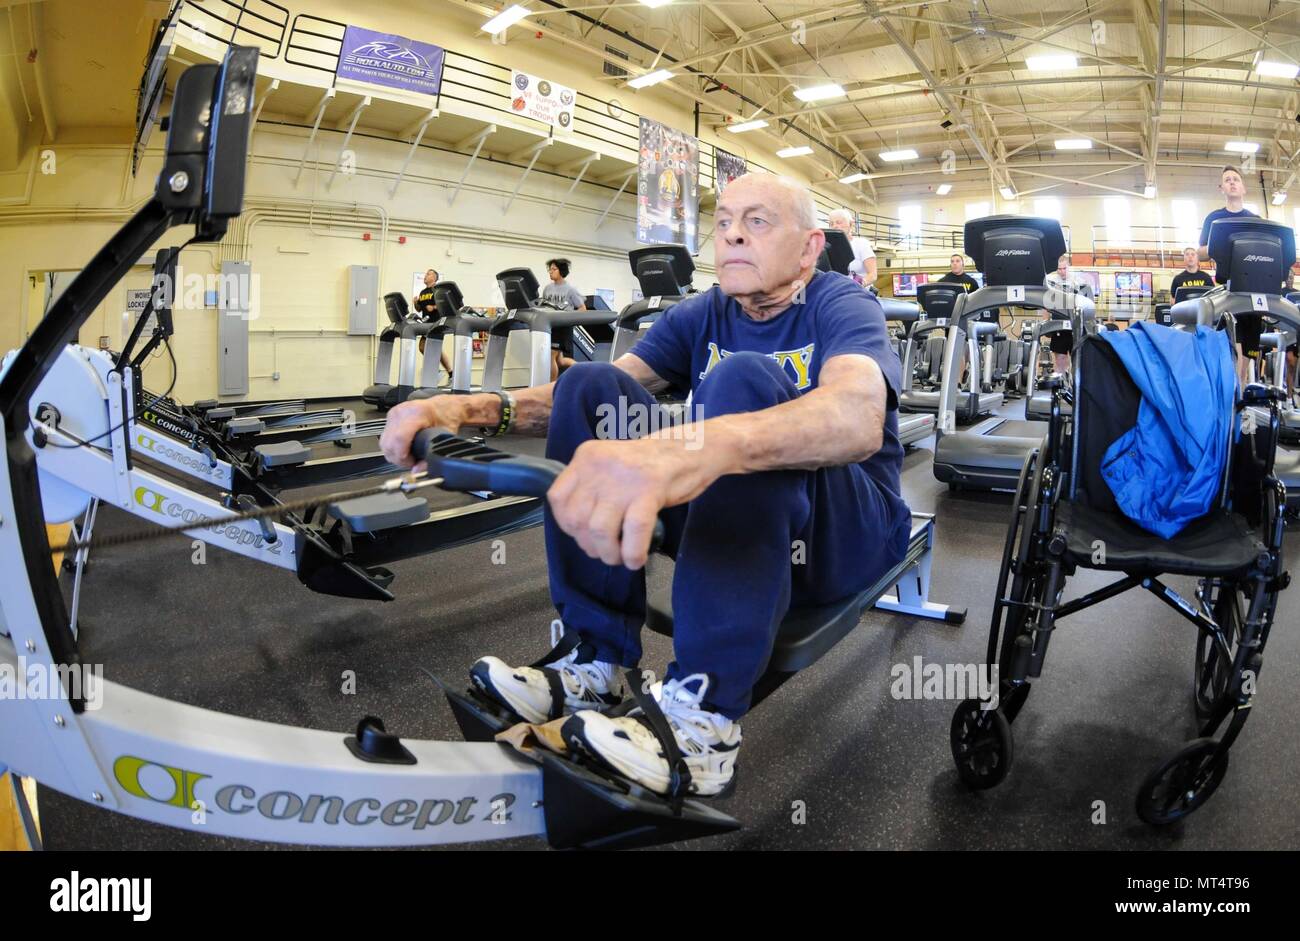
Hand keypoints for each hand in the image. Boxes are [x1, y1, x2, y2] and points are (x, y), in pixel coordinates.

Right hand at [379, 398, 464, 469]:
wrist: (444, 407)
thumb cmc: (446, 418)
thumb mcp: (444, 439)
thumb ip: (431, 455)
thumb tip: (418, 470)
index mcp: (416, 414)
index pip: (399, 438)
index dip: (402, 456)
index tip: (412, 462)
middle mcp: (402, 412)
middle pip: (388, 443)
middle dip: (398, 458)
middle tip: (411, 462)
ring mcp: (394, 413)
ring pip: (384, 442)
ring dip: (393, 454)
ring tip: (408, 456)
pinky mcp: (390, 416)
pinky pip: (385, 437)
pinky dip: (392, 447)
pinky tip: (404, 449)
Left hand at [547, 436, 722, 569]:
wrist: (691, 447)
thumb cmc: (651, 463)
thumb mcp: (611, 465)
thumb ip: (591, 487)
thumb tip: (578, 529)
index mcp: (587, 456)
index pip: (558, 498)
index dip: (566, 525)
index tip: (582, 535)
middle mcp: (600, 465)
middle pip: (577, 518)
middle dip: (589, 545)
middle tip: (606, 551)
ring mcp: (624, 477)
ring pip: (599, 529)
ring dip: (608, 553)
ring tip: (620, 557)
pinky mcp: (649, 489)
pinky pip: (633, 531)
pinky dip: (632, 553)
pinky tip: (636, 559)